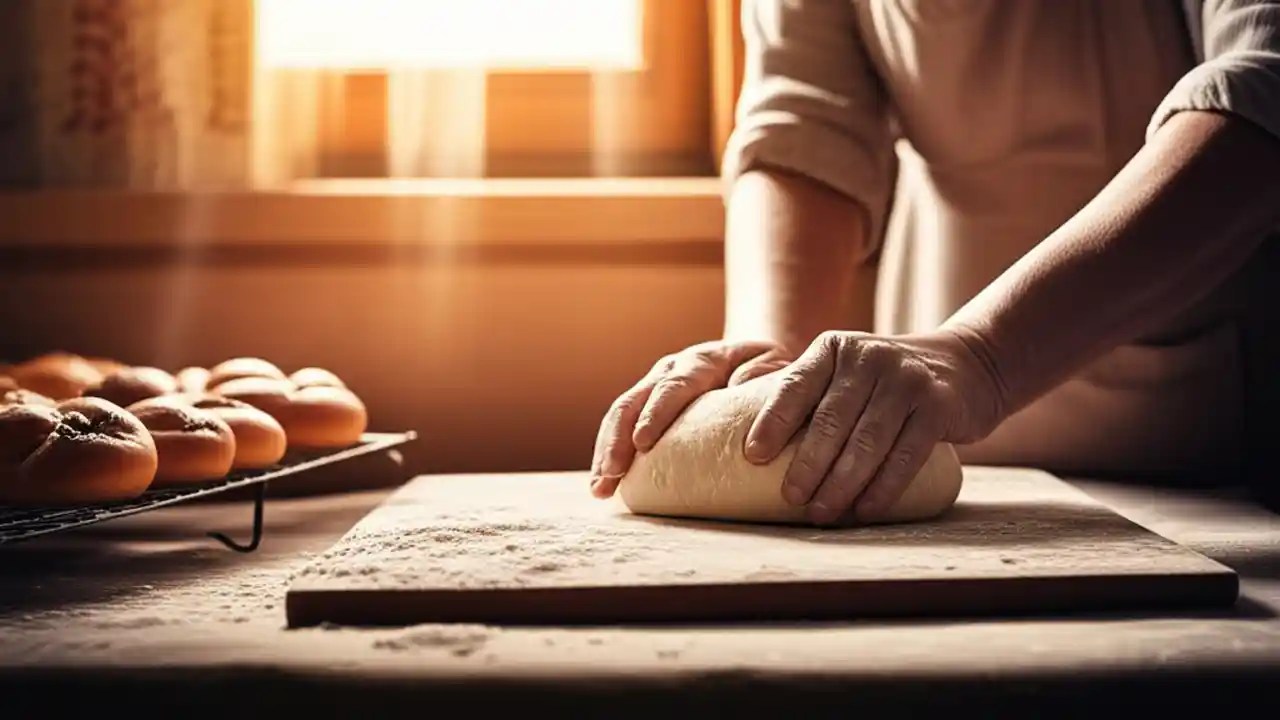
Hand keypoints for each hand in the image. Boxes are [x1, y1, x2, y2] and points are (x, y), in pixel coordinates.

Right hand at [589, 339, 794, 497]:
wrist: (755, 357)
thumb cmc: (768, 369)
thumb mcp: (774, 364)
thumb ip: (761, 373)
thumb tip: (734, 390)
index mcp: (702, 361)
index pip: (674, 386)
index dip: (656, 413)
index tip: (643, 442)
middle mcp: (671, 371)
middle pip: (634, 401)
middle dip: (618, 438)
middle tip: (611, 473)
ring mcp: (654, 387)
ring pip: (620, 415)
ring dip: (606, 451)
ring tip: (599, 487)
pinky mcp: (648, 407)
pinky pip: (622, 427)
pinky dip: (609, 455)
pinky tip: (603, 485)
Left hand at [744, 329, 1005, 524]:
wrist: (968, 363)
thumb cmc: (887, 381)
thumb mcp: (849, 372)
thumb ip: (813, 396)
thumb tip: (752, 448)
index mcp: (834, 349)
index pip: (796, 385)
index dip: (773, 421)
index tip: (753, 455)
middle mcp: (868, 357)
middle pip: (831, 419)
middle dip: (807, 464)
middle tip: (790, 498)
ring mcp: (906, 379)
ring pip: (867, 440)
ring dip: (841, 483)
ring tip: (822, 512)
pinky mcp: (939, 404)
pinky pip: (906, 453)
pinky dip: (884, 486)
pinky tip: (866, 509)